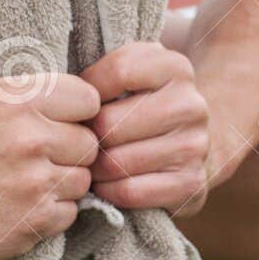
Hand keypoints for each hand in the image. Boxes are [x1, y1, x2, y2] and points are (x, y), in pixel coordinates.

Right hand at [0, 56, 100, 259]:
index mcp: (20, 101)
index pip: (88, 99)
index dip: (79, 111)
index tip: (65, 119)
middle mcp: (33, 139)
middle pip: (89, 143)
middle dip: (72, 149)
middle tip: (50, 154)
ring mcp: (37, 183)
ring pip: (82, 180)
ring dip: (64, 182)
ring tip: (37, 180)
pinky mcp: (36, 220)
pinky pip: (69, 213)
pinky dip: (53, 212)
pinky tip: (29, 205)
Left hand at [79, 40, 211, 217]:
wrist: (189, 143)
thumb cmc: (143, 105)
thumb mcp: (132, 73)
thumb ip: (105, 71)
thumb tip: (63, 92)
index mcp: (175, 68)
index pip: (118, 72)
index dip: (88, 92)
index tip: (82, 105)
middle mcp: (190, 105)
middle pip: (109, 124)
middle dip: (85, 137)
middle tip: (76, 143)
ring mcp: (194, 146)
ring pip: (116, 162)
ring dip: (93, 168)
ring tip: (89, 163)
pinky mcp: (191, 183)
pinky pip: (130, 192)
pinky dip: (108, 191)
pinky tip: (106, 183)